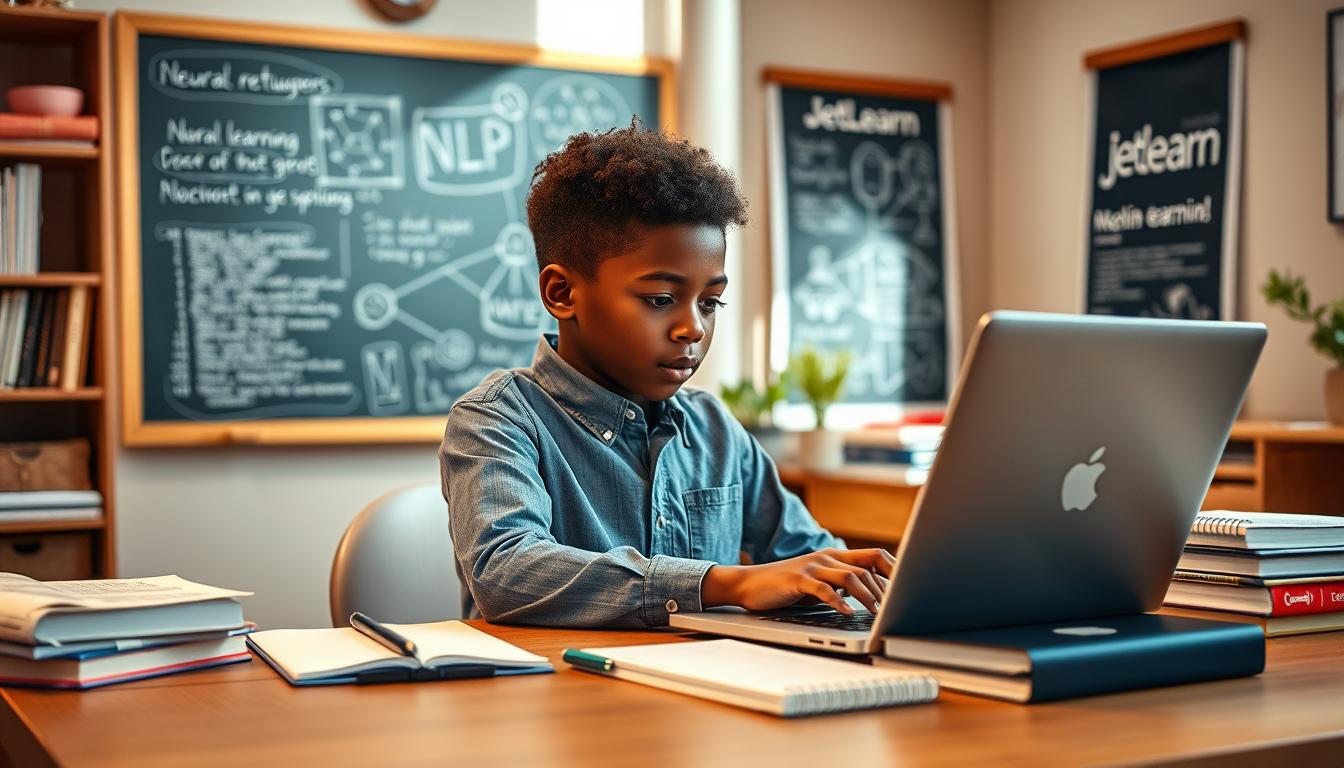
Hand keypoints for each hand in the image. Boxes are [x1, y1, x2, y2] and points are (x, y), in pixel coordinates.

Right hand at [700, 548, 894, 614]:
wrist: (749, 584)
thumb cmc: (786, 587)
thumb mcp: (818, 584)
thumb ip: (840, 585)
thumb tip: (870, 598)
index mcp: (835, 556)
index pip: (875, 555)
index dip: (896, 570)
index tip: (911, 588)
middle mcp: (827, 557)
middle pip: (868, 565)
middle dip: (886, 589)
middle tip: (896, 610)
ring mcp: (813, 566)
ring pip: (851, 577)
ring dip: (868, 596)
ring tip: (876, 614)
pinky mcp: (799, 579)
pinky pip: (824, 590)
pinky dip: (839, 602)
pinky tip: (848, 614)